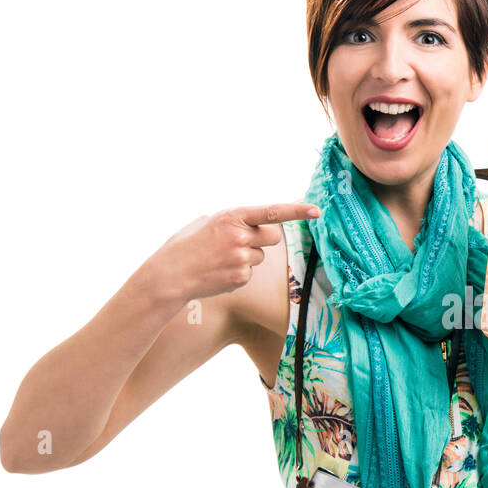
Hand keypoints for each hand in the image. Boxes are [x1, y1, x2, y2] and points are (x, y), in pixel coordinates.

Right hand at [148, 202, 320, 302]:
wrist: (170, 275)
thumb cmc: (185, 246)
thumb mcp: (206, 222)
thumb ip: (232, 221)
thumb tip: (252, 223)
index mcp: (231, 216)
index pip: (272, 211)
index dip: (297, 211)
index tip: (317, 210)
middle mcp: (240, 236)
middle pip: (274, 236)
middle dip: (264, 239)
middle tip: (242, 242)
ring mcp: (242, 258)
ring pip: (261, 256)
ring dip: (247, 257)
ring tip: (221, 259)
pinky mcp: (241, 277)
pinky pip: (250, 273)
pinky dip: (239, 273)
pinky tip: (219, 272)